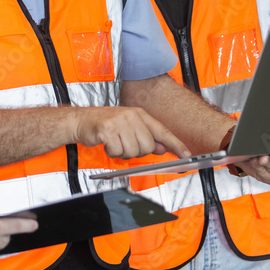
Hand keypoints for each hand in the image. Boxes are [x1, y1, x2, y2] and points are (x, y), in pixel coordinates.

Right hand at [71, 106, 190, 159]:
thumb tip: (161, 148)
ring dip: (123, 153)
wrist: (82, 121)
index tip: (187, 155)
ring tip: (115, 143)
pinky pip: (118, 152)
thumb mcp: (129, 128)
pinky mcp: (107, 130)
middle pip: (147, 146)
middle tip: (124, 144)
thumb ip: (146, 137)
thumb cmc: (106, 125)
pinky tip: (107, 144)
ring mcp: (119, 122)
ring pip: (133, 151)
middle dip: (136, 151)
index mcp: (139, 114)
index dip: (176, 144)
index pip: (162, 131)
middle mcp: (131, 116)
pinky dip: (112, 153)